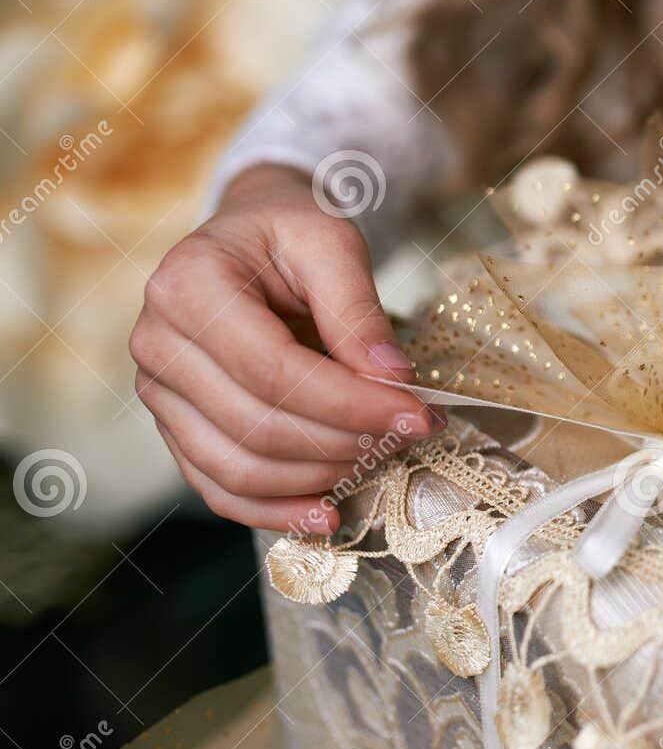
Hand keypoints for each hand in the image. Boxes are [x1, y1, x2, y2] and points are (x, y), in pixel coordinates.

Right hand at [130, 164, 440, 533]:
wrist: (247, 241)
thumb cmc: (289, 234)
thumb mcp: (331, 241)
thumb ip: (358, 309)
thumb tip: (393, 382)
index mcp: (187, 287)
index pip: (274, 370)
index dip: (351, 403)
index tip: (420, 415)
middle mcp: (157, 345)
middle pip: (258, 425)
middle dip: (347, 441)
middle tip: (414, 433)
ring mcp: (159, 394)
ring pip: (239, 468)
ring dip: (321, 475)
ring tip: (383, 456)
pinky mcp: (175, 429)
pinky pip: (219, 489)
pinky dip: (275, 512)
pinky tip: (328, 514)